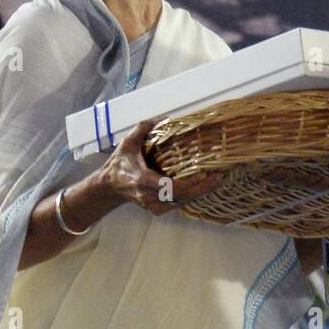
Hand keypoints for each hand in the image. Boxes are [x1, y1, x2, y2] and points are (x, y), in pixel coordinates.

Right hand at [96, 119, 225, 215]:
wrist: (109, 186)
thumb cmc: (119, 164)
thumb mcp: (127, 143)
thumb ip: (142, 129)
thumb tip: (162, 119)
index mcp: (142, 180)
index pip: (167, 186)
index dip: (187, 183)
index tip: (202, 174)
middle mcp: (148, 196)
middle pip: (180, 196)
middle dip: (201, 188)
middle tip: (219, 176)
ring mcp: (153, 205)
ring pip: (181, 202)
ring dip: (200, 192)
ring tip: (217, 180)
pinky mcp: (157, 209)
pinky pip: (179, 204)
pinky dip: (193, 196)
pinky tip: (205, 187)